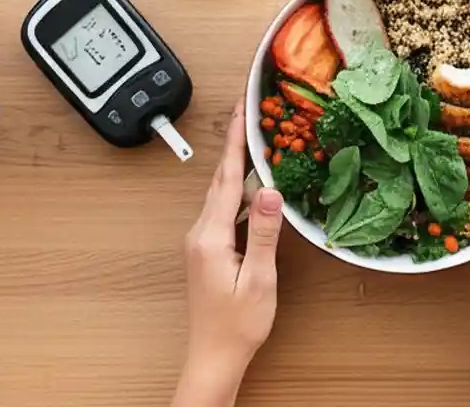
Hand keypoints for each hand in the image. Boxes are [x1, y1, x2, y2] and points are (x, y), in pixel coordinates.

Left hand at [173, 102, 284, 406]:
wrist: (214, 356)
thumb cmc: (237, 325)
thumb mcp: (258, 280)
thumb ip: (264, 234)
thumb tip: (270, 192)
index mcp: (211, 237)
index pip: (226, 179)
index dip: (235, 143)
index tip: (240, 113)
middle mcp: (200, 234)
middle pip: (220, 180)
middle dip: (235, 145)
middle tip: (248, 114)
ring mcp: (201, 241)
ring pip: (221, 194)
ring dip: (237, 167)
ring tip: (254, 141)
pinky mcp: (207, 249)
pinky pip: (223, 210)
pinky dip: (238, 191)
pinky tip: (253, 188)